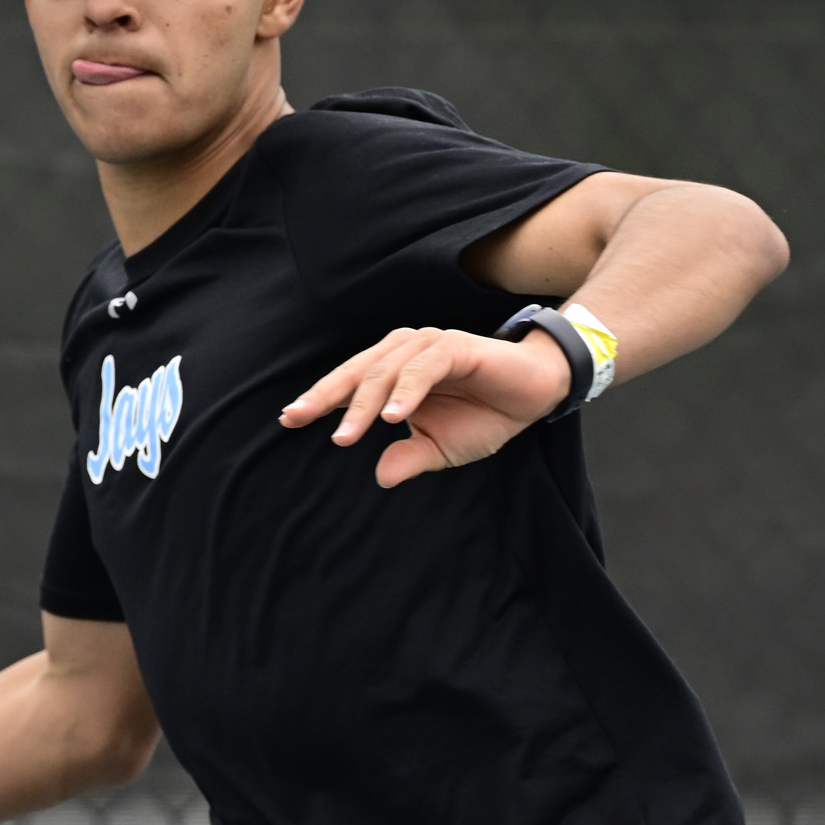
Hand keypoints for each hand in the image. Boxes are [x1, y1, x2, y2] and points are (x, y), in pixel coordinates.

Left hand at [278, 326, 570, 486]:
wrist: (535, 394)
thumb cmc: (484, 415)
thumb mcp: (441, 448)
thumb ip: (409, 458)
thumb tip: (380, 477)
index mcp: (395, 370)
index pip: (350, 383)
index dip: (321, 399)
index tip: (289, 418)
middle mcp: (405, 352)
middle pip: (357, 372)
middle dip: (328, 398)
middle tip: (300, 419)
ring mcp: (429, 347)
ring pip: (385, 371)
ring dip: (365, 404)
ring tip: (347, 436)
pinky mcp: (455, 348)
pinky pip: (424, 368)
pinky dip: (407, 391)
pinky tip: (394, 418)